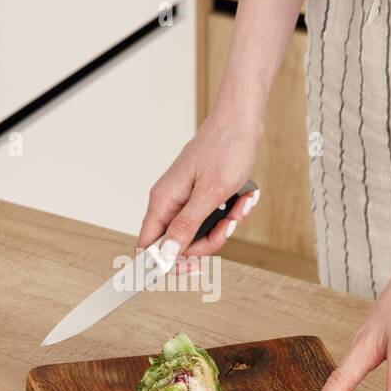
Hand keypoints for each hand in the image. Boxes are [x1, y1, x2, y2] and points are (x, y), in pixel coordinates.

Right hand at [137, 110, 261, 268]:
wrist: (241, 121)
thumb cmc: (225, 149)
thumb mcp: (209, 194)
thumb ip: (186, 227)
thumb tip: (164, 257)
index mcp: (163, 201)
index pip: (148, 247)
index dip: (166, 264)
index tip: (193, 269)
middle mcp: (170, 202)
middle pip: (179, 245)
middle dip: (209, 242)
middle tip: (228, 225)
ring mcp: (185, 199)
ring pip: (199, 234)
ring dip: (224, 225)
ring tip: (239, 204)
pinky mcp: (200, 196)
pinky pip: (212, 219)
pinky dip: (230, 213)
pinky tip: (242, 197)